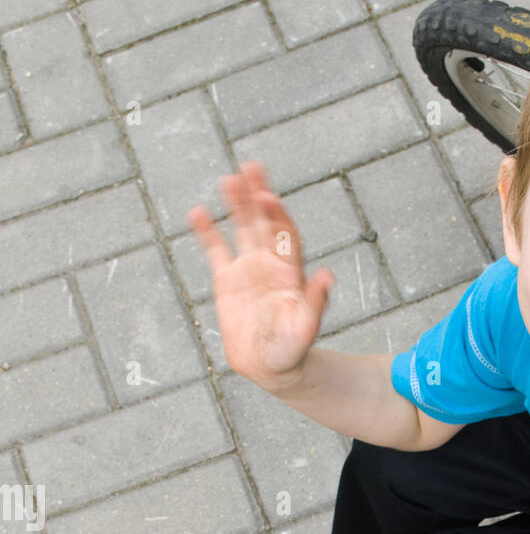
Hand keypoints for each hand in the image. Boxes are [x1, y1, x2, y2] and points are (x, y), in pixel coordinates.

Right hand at [187, 161, 334, 386]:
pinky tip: (198, 212)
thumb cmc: (292, 349)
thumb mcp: (305, 327)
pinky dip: (207, 232)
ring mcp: (248, 269)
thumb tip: (328, 275)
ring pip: (241, 229)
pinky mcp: (228, 281)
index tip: (268, 197)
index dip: (278, 215)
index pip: (285, 234)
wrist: (270, 366)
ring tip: (229, 179)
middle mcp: (270, 264)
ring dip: (236, 204)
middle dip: (259, 196)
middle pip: (265, 222)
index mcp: (291, 271)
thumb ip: (316, 301)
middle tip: (252, 167)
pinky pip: (215, 251)